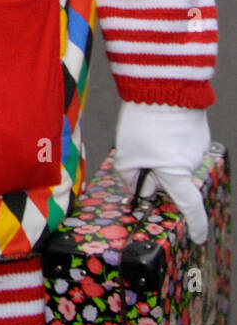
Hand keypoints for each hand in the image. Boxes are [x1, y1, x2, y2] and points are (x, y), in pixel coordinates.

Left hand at [114, 101, 210, 242]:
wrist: (162, 87)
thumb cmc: (144, 123)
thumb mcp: (126, 155)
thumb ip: (129, 179)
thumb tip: (135, 190)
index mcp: (177, 175)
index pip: (189, 208)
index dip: (195, 225)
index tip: (198, 237)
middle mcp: (193, 165)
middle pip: (171, 180)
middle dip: (155, 175)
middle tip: (139, 156)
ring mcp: (198, 147)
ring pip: (174, 161)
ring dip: (160, 155)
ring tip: (146, 134)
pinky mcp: (197, 132)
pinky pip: (179, 144)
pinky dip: (167, 141)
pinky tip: (156, 126)